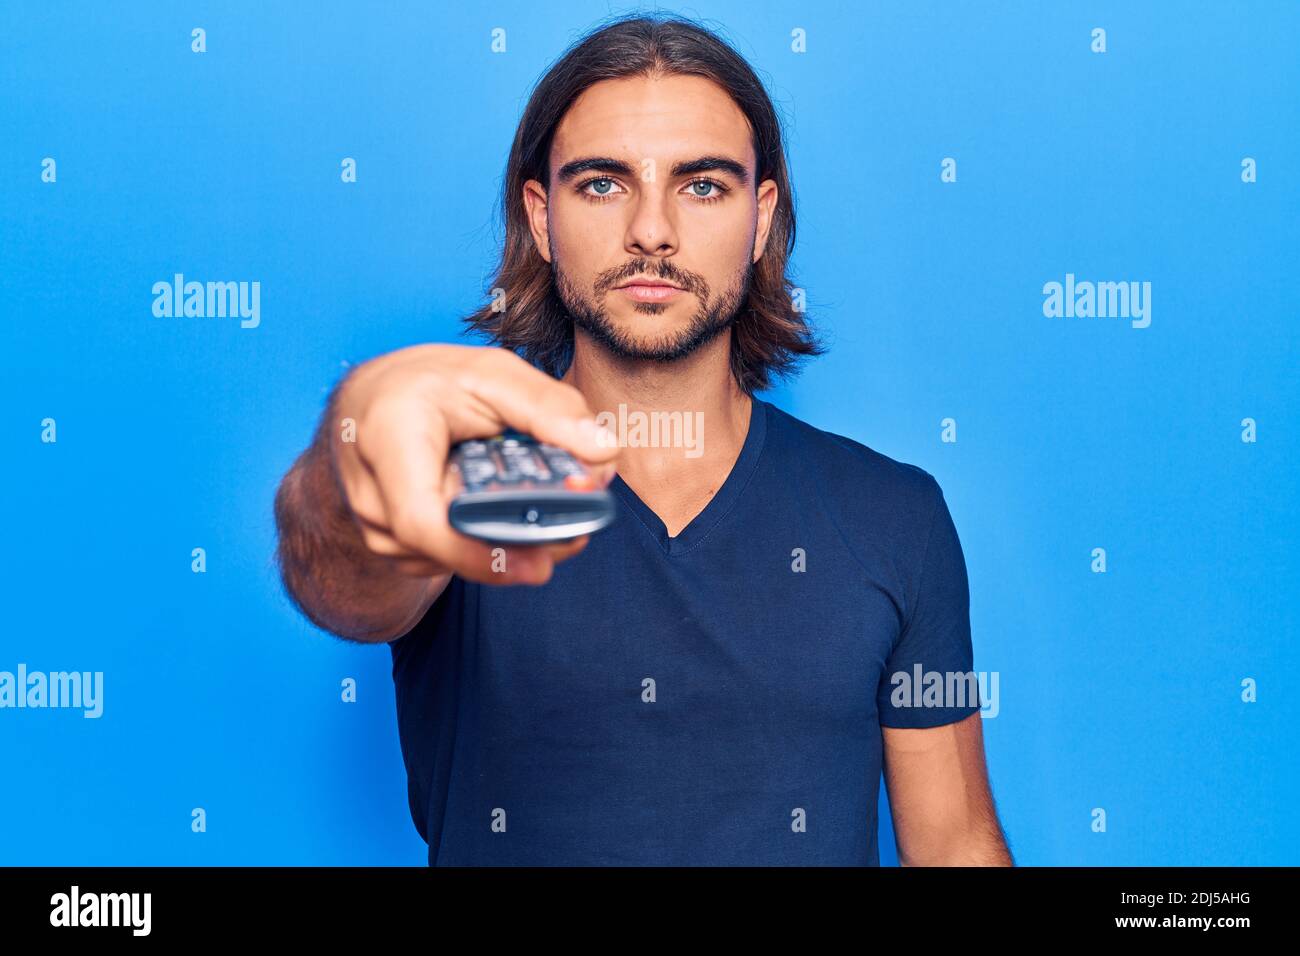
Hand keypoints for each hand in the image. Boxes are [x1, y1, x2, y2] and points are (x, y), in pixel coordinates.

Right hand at [328, 344, 618, 584]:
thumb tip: (604, 451)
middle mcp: (371, 492)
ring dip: (507, 545)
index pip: (422, 519)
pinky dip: (485, 544)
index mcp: (388, 435)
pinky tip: (508, 516)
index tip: (540, 561)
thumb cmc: (431, 383)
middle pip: (449, 549)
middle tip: (574, 534)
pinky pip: (448, 559)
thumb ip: (550, 407)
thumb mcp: (491, 374)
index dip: (480, 552)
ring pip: (453, 560)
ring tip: (545, 511)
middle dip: (519, 546)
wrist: (370, 402)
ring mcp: (376, 528)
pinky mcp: (392, 547)